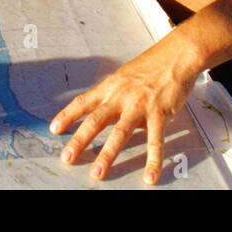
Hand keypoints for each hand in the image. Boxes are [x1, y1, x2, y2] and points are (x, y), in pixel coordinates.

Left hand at [50, 38, 200, 184]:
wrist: (177, 55)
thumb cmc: (152, 66)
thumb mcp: (126, 76)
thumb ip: (115, 96)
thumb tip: (107, 115)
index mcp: (111, 86)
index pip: (83, 102)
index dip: (67, 116)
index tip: (53, 130)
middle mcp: (121, 96)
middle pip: (95, 120)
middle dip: (79, 141)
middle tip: (67, 158)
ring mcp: (140, 105)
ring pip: (120, 133)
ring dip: (107, 155)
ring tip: (97, 173)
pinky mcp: (160, 113)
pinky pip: (155, 141)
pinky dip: (152, 161)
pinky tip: (150, 176)